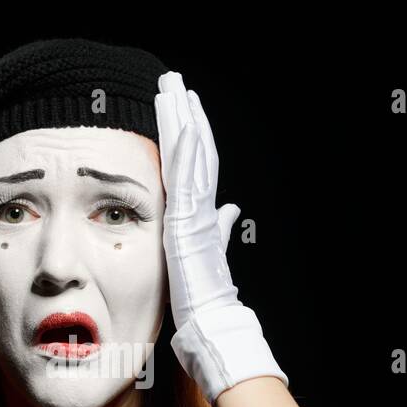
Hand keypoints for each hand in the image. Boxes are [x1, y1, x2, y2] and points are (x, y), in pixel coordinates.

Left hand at [154, 72, 287, 404]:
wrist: (213, 324)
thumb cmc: (204, 300)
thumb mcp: (206, 256)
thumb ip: (219, 229)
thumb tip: (231, 211)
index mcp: (201, 215)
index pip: (195, 165)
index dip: (192, 134)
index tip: (184, 106)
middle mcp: (202, 207)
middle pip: (195, 151)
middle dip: (186, 115)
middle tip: (176, 82)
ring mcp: (197, 213)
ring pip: (191, 157)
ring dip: (183, 120)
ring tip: (175, 89)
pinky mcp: (189, 223)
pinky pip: (188, 179)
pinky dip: (188, 151)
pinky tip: (185, 125)